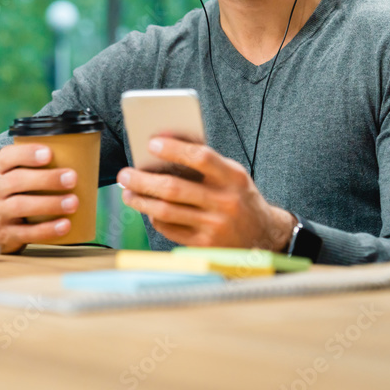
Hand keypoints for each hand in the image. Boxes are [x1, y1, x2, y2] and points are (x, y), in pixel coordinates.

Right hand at [0, 144, 79, 252]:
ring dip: (49, 204)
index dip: (27, 153)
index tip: (49, 153)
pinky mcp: (5, 235)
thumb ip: (32, 164)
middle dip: (46, 179)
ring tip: (73, 202)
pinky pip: (26, 233)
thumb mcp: (10, 174)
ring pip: (20, 206)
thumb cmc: (8, 193)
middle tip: (72, 178)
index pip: (7, 157)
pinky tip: (65, 225)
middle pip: (17, 181)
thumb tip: (80, 152)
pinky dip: (47, 230)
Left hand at [117, 137, 296, 249]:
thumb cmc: (240, 197)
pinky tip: (148, 210)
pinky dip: (154, 218)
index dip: (175, 149)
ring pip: (166, 211)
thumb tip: (165, 147)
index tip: (152, 143)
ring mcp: (215, 227)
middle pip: (174, 189)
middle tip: (126, 174)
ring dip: (141, 200)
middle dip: (143, 180)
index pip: (201, 157)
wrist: (263, 236)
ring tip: (128, 192)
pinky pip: (169, 229)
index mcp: (234, 177)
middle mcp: (226, 202)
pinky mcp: (205, 246)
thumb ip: (205, 163)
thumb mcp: (232, 175)